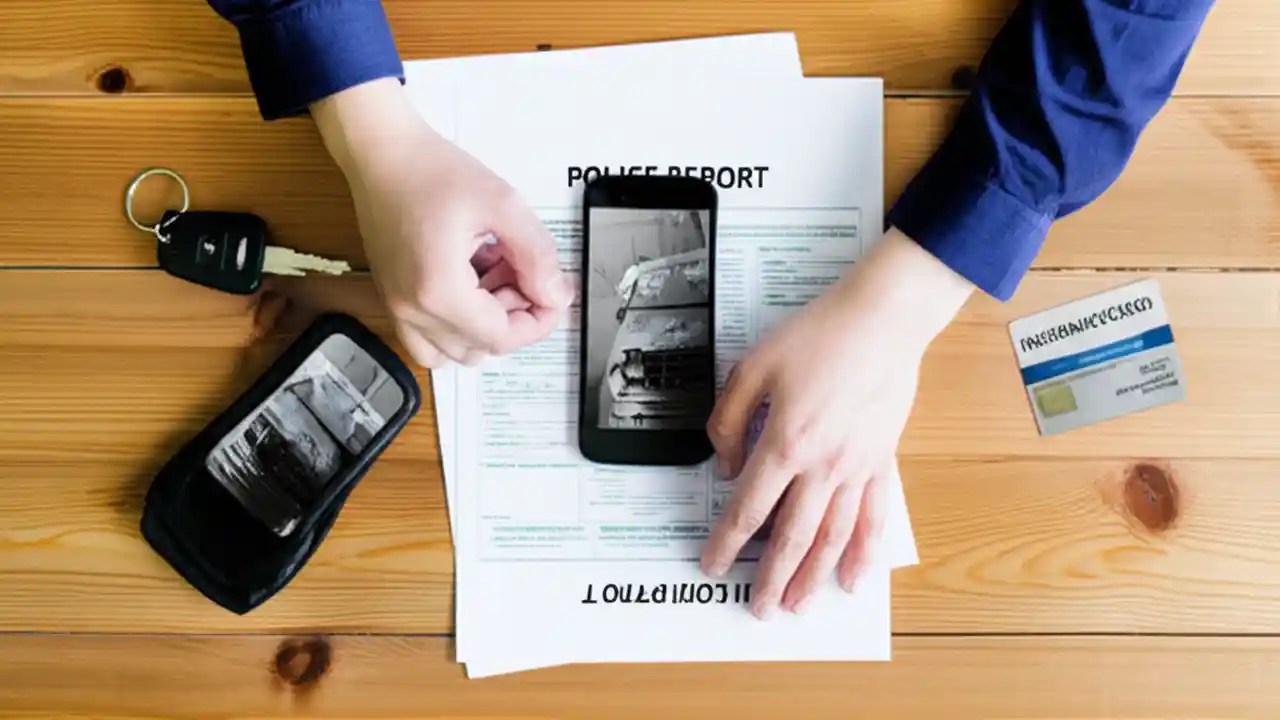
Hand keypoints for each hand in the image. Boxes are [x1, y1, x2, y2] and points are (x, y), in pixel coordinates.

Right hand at [312, 79, 572, 366]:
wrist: (381, 152)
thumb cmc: (431, 170)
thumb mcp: (503, 204)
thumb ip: (537, 255)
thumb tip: (555, 295)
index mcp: (440, 292)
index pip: (502, 338)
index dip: (538, 322)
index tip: (554, 295)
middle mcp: (413, 310)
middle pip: (481, 347)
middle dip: (513, 319)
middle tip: (524, 274)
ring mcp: (398, 308)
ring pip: (454, 351)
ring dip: (485, 327)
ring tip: (496, 278)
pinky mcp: (393, 298)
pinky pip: (428, 339)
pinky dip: (456, 326)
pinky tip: (470, 282)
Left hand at [700, 228, 972, 617]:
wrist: (882, 319)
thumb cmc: (819, 335)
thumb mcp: (753, 367)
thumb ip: (729, 419)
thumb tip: (727, 465)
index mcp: (785, 442)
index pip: (748, 508)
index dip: (727, 542)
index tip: (713, 565)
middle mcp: (823, 464)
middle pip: (791, 535)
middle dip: (771, 577)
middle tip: (758, 608)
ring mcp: (857, 466)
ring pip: (832, 536)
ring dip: (814, 576)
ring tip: (800, 606)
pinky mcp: (882, 461)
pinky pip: (873, 517)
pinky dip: (864, 552)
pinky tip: (854, 577)